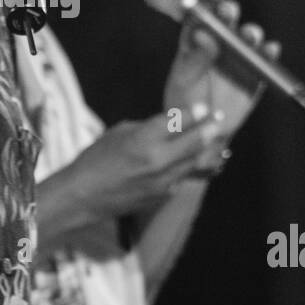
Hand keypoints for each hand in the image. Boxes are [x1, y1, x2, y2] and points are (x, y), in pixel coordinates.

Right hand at [59, 108, 230, 229]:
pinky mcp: (164, 196)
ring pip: (195, 162)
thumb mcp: (118, 133)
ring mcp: (164, 181)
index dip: (194, 113)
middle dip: (210, 129)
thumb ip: (147, 128)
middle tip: (220, 121)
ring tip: (220, 142)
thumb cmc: (96, 160)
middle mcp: (158, 160)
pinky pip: (182, 178)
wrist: (85, 197)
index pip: (177, 121)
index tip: (205, 107)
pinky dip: (189, 168)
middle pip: (195, 142)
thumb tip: (169, 125)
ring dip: (208, 150)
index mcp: (144, 139)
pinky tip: (196, 163)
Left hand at [163, 0, 281, 142]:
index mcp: (195, 37)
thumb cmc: (185, 103)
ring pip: (248, 35)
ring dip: (250, 31)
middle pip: (227, 17)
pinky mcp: (254, 72)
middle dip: (229, 9)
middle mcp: (218, 41)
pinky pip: (265, 59)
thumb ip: (195, 58)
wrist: (201, 133)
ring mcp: (238, 55)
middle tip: (227, 12)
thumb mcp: (184, 80)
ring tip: (248, 36)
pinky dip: (269, 52)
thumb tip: (204, 33)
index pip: (202, 8)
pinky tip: (269, 50)